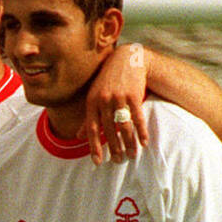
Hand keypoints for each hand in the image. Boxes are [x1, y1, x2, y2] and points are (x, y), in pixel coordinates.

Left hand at [85, 44, 148, 164]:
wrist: (127, 59)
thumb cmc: (108, 81)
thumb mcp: (94, 96)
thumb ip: (88, 117)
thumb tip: (78, 136)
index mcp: (92, 102)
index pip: (92, 128)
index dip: (94, 146)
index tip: (98, 162)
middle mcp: (104, 100)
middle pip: (108, 130)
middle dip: (114, 148)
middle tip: (118, 161)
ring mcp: (119, 97)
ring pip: (123, 126)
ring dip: (129, 143)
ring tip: (132, 155)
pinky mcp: (134, 95)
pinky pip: (138, 118)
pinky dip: (141, 132)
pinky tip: (144, 142)